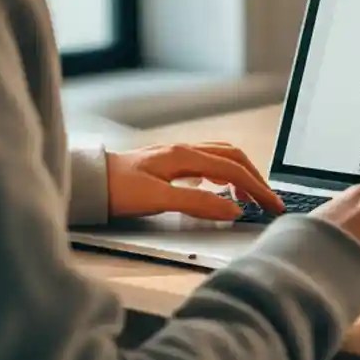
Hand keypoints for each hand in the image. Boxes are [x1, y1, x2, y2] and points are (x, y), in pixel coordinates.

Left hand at [106, 142, 285, 220]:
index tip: (273, 206)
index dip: (257, 188)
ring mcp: (177, 155)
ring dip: (242, 174)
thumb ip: (197, 204)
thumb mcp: (158, 199)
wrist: (87, 182)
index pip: (233, 170)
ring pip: (222, 158)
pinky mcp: (170, 164)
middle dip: (256, 178)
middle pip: (233, 158)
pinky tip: (221, 189)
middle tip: (270, 201)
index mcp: (185, 156)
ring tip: (250, 197)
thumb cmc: (116, 190)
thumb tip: (233, 208)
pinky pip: (208, 163)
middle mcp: (184, 150)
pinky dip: (225, 174)